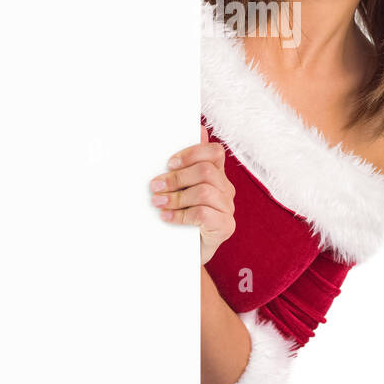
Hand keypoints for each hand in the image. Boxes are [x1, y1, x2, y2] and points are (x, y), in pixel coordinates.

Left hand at [151, 125, 235, 264]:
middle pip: (206, 171)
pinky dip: (181, 215)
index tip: (169, 163)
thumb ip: (183, 165)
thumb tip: (198, 130)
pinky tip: (166, 218)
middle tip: (155, 187)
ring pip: (204, 192)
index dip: (192, 153)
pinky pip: (204, 214)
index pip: (214, 152)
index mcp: (216, 175)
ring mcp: (228, 208)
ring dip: (176, 197)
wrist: (182, 254)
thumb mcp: (178, 189)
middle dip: (177, 178)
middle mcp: (225, 189)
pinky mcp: (225, 227)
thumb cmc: (180, 218)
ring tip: (158, 203)